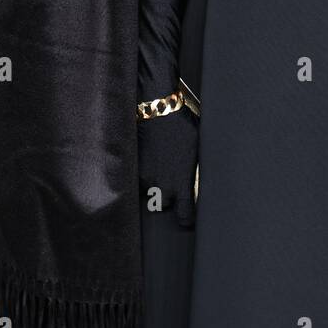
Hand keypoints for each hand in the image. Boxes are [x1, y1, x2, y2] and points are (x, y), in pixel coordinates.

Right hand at [138, 105, 198, 228]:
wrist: (157, 109)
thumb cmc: (181, 125)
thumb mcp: (195, 148)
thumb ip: (192, 169)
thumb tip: (192, 177)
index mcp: (182, 182)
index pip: (184, 214)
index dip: (186, 218)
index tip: (186, 219)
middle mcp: (163, 185)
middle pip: (163, 204)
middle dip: (166, 196)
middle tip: (170, 181)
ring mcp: (145, 178)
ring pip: (148, 191)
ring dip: (153, 184)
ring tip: (158, 166)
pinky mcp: (133, 168)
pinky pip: (136, 179)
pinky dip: (141, 174)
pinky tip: (148, 160)